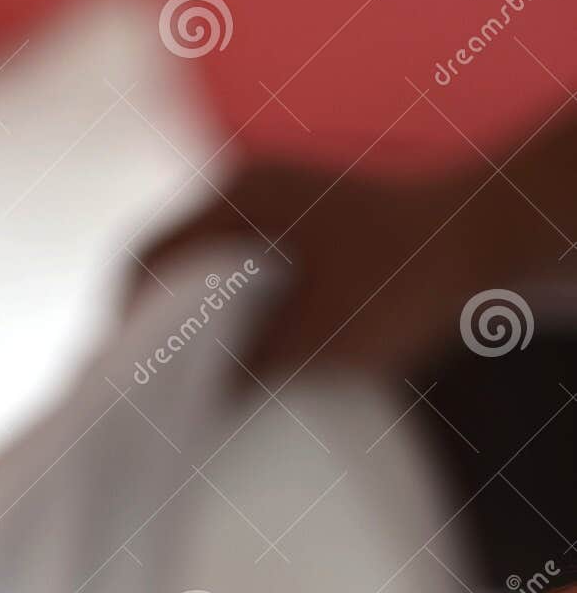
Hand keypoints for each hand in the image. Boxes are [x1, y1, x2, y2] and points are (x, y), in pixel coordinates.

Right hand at [133, 158, 516, 382]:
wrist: (480, 237)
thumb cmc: (399, 286)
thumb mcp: (311, 345)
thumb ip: (239, 371)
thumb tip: (180, 408)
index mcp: (235, 202)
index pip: (143, 263)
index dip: (119, 325)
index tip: (112, 380)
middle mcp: (243, 183)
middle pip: (163, 257)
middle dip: (144, 321)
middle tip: (136, 386)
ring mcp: (270, 190)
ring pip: (197, 258)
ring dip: (182, 312)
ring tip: (175, 374)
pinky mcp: (295, 210)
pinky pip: (233, 255)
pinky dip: (218, 298)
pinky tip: (227, 344)